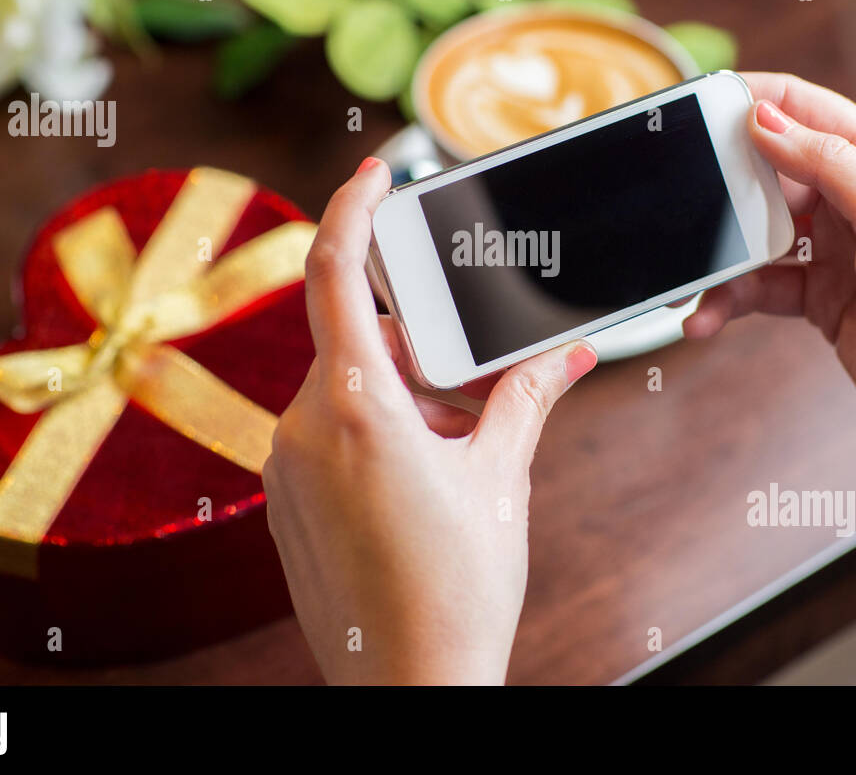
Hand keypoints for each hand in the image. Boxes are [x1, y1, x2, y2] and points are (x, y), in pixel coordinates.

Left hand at [264, 158, 596, 683]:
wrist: (409, 684)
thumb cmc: (456, 589)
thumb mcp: (500, 477)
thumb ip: (527, 398)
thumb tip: (569, 352)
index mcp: (355, 408)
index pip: (334, 272)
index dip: (351, 207)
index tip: (374, 171)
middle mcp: (303, 428)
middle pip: (357, 338)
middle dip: (419, 342)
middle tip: (475, 371)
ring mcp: (286, 468)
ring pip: (344, 387)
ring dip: (402, 392)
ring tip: (459, 443)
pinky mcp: (287, 500)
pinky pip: (328, 430)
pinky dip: (376, 426)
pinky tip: (422, 472)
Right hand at [686, 73, 855, 574]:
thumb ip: (828, 164)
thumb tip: (764, 119)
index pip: (804, 110)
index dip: (753, 100)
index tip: (699, 104)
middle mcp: (854, 204)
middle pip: (769, 174)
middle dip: (721, 187)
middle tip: (678, 204)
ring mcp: (835, 256)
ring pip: (756, 237)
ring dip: (718, 258)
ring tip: (686, 282)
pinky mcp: (821, 304)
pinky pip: (759, 289)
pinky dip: (728, 302)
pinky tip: (705, 318)